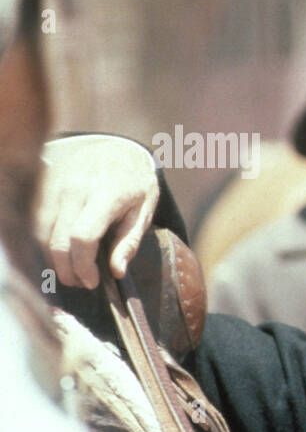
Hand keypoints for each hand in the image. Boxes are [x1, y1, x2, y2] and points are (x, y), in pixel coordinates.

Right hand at [34, 135, 158, 289]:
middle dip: (66, 269)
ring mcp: (54, 184)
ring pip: (40, 232)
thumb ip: (130, 241)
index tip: (91, 281)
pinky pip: (34, 220)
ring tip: (69, 271)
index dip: (83, 265)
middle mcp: (75, 188)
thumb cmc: (134, 183)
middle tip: (79, 283)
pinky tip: (59, 252)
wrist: (114, 149)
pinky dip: (43, 242)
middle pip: (58, 240)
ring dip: (51, 259)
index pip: (83, 236)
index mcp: (107, 193)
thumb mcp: (145, 211)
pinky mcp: (42, 184)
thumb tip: (117, 272)